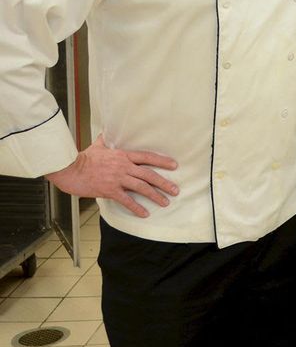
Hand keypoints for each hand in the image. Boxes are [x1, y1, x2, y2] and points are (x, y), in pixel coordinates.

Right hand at [45, 134, 178, 217]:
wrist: (69, 169)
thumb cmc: (82, 158)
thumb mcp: (97, 146)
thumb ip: (104, 140)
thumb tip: (105, 132)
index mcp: (123, 155)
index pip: (147, 157)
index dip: (162, 161)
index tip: (174, 165)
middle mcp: (124, 166)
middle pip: (149, 174)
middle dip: (164, 183)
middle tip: (176, 190)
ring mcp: (117, 178)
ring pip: (141, 187)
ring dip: (155, 195)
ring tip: (165, 202)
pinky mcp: (109, 190)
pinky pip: (126, 200)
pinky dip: (137, 207)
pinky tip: (145, 213)